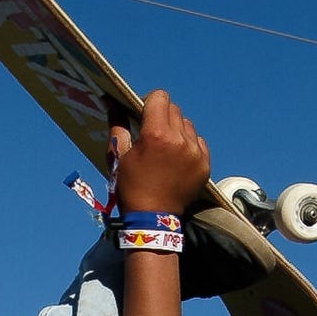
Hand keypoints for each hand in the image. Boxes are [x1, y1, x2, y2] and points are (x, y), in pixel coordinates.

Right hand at [108, 92, 209, 215]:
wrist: (153, 218)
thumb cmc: (130, 186)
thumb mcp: (118, 155)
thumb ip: (117, 124)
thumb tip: (111, 102)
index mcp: (156, 134)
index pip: (160, 97)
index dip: (149, 102)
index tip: (143, 113)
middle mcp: (179, 139)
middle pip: (174, 109)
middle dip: (162, 116)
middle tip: (152, 131)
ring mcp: (195, 152)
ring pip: (187, 124)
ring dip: (176, 129)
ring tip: (166, 147)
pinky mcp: (205, 164)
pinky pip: (198, 141)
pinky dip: (188, 145)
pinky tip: (177, 158)